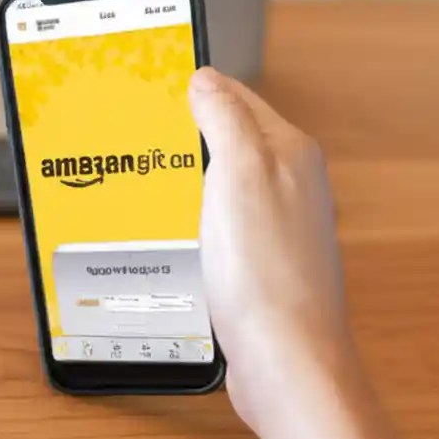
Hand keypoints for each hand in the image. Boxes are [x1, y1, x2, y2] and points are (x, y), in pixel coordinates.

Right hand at [188, 68, 349, 434]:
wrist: (285, 359)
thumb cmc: (266, 272)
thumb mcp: (238, 172)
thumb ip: (224, 119)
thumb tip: (207, 80)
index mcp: (291, 154)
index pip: (240, 98)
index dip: (198, 90)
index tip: (158, 86)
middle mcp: (293, 187)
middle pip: (235, 142)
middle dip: (191, 136)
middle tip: (145, 136)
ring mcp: (280, 229)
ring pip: (229, 187)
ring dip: (193, 182)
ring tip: (154, 182)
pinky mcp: (263, 267)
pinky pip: (226, 228)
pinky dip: (199, 223)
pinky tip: (177, 235)